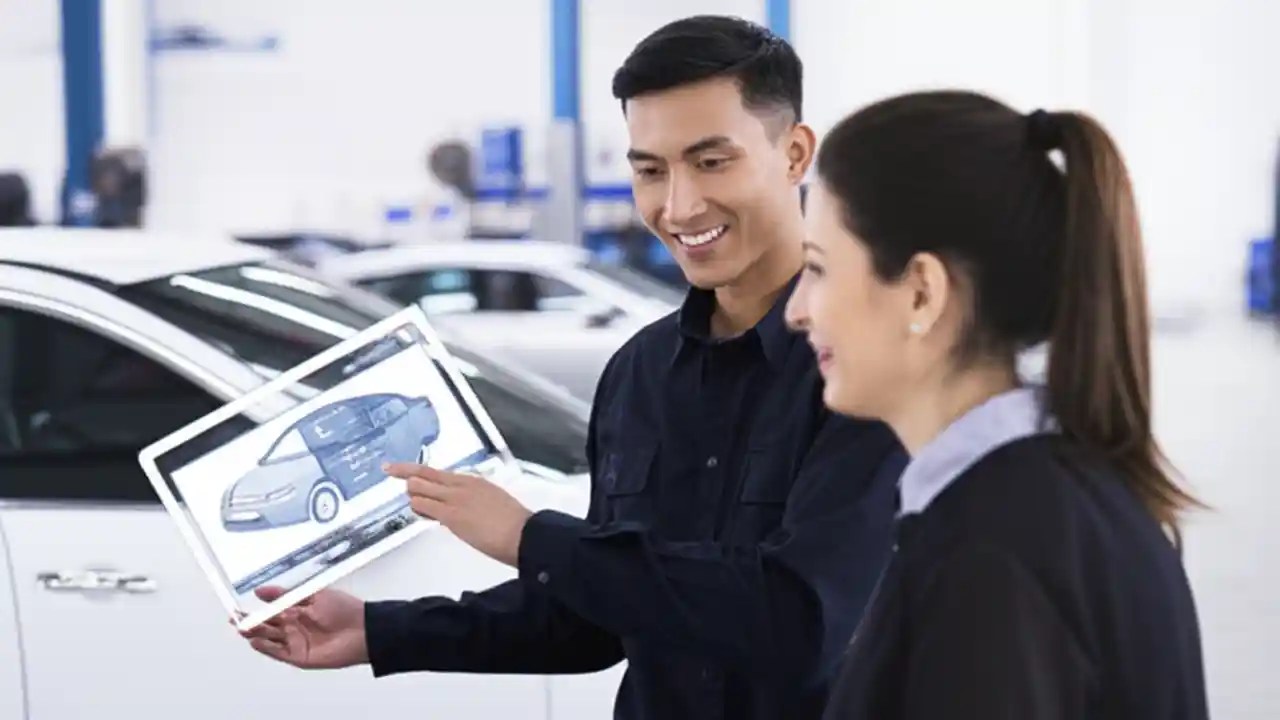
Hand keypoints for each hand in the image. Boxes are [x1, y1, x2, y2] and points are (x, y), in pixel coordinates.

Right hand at [237, 586, 369, 669]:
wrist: (362, 630)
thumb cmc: (344, 609)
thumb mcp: (312, 595)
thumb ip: (285, 595)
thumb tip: (260, 590)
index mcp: (298, 611)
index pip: (270, 612)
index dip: (254, 611)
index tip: (237, 608)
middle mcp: (295, 627)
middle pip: (266, 626)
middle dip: (250, 623)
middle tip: (235, 618)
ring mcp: (296, 642)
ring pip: (269, 639)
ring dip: (255, 634)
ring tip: (242, 628)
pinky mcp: (299, 656)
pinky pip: (278, 653)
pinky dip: (266, 648)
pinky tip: (256, 641)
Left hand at [384, 461, 532, 566]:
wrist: (523, 534)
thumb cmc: (513, 524)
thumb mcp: (489, 504)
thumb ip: (467, 505)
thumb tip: (446, 513)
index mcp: (471, 481)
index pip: (434, 472)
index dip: (411, 469)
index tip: (394, 468)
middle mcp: (461, 485)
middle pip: (422, 475)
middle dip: (406, 480)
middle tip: (393, 478)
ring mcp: (455, 498)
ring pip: (419, 488)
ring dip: (413, 498)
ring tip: (418, 507)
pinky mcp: (452, 515)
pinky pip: (425, 506)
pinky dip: (418, 508)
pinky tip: (419, 511)